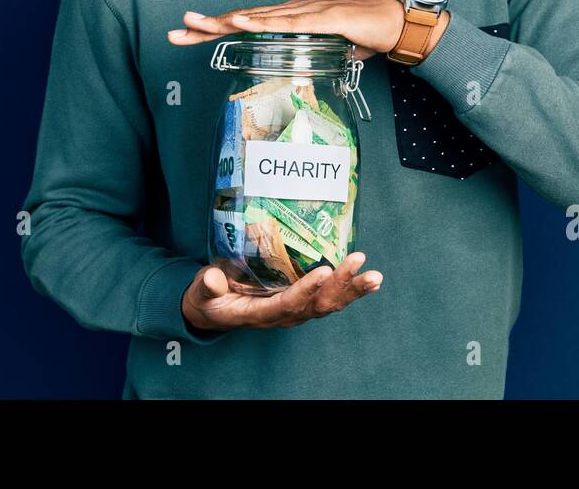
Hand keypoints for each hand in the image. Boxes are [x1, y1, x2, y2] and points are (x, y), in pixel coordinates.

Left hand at [166, 0, 446, 60]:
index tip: (185, 36)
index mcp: (289, 21)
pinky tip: (241, 22)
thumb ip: (309, 59)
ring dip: (227, 21)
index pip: (245, 25)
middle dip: (207, 26)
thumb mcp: (327, 52)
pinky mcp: (322, 18)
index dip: (214, 30)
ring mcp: (305, 13)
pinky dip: (262, 22)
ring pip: (258, 18)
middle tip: (175, 31)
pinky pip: (287, 22)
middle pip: (242, 19)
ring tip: (199, 24)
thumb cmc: (364, 33)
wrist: (396, 22)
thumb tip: (297, 74)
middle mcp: (291, 12)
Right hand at [182, 254, 382, 330]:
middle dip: (340, 285)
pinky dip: (352, 290)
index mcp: (260, 314)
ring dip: (353, 290)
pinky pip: (331, 299)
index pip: (287, 304)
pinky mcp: (304, 302)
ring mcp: (297, 310)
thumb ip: (207, 287)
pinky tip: (370, 280)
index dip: (305, 291)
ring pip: (329, 304)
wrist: (216, 311)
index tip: (322, 272)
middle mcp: (284, 315)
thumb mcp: (203, 294)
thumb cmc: (210, 298)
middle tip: (358, 263)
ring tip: (374, 276)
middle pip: (317, 305)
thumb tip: (210, 278)